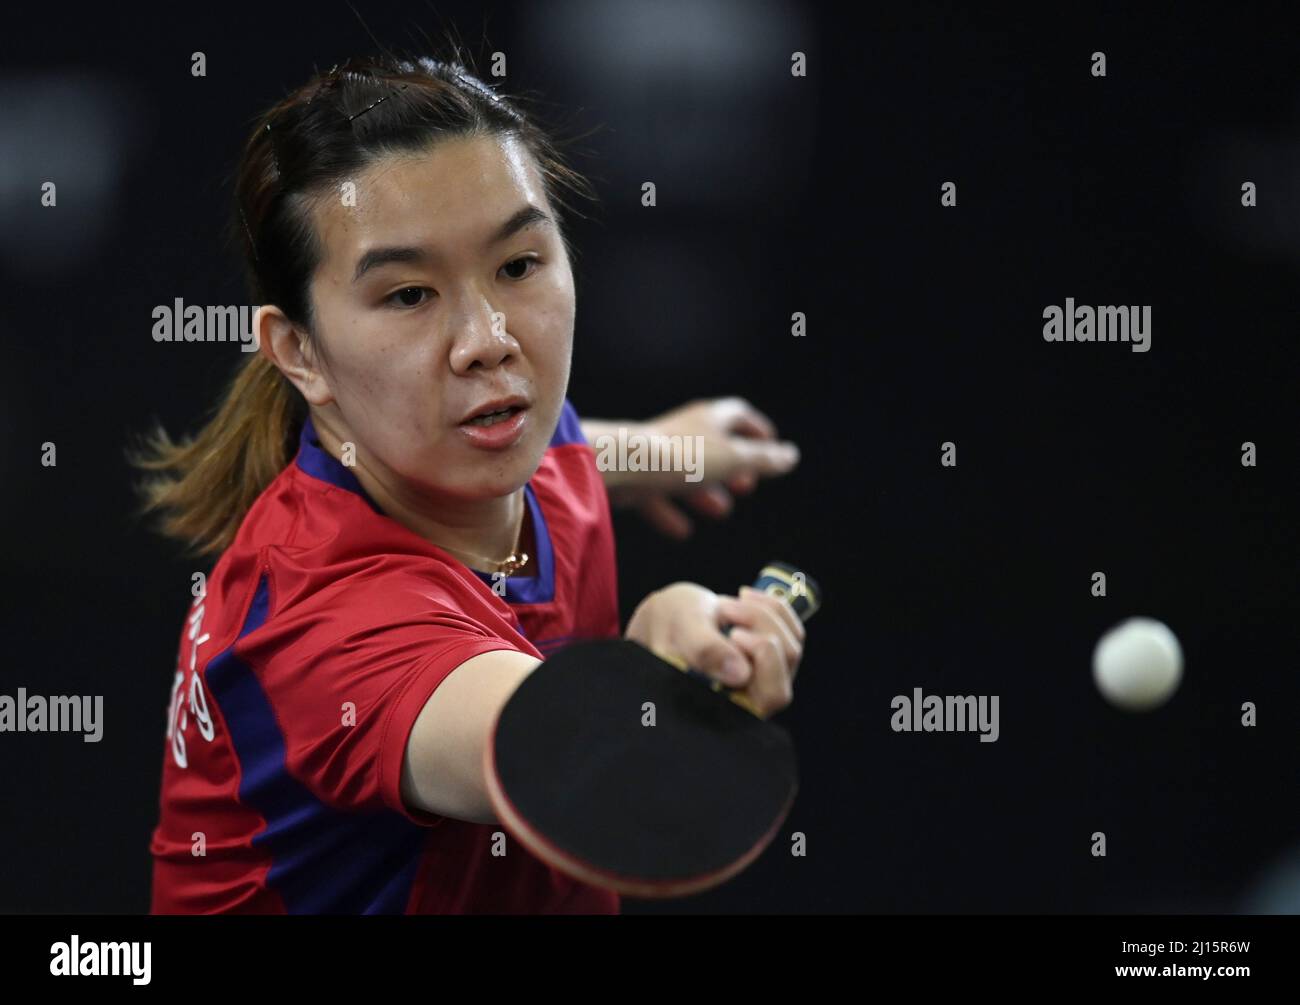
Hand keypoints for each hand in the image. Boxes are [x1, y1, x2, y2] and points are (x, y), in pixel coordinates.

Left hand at [598, 397, 799, 538]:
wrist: (622, 466)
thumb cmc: (682, 458)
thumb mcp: (734, 460)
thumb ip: (763, 460)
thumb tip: (791, 455)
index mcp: (709, 419)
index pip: (739, 415)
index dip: (757, 429)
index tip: (770, 445)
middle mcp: (683, 431)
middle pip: (713, 446)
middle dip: (733, 468)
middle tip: (747, 487)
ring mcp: (657, 454)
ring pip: (687, 472)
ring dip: (706, 492)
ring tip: (720, 511)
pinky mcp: (635, 476)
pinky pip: (658, 494)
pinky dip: (673, 512)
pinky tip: (682, 531)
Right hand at [624, 582, 804, 717]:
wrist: (670, 616)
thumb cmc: (669, 626)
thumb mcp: (681, 630)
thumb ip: (705, 650)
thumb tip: (740, 674)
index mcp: (728, 702)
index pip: (771, 696)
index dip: (765, 662)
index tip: (734, 633)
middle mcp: (753, 694)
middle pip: (787, 661)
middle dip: (764, 625)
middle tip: (728, 609)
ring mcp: (767, 676)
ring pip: (791, 642)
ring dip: (761, 613)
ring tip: (725, 606)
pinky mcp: (776, 655)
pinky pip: (792, 628)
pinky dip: (770, 605)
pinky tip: (744, 597)